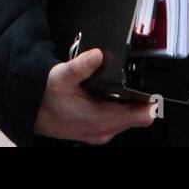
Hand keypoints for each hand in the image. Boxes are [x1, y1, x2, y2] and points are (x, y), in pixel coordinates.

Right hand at [33, 48, 156, 143]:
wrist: (33, 112)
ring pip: (130, 118)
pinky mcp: (98, 130)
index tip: (155, 86)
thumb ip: (80, 67)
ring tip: (129, 84)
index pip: (141, 116)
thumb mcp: (60, 77)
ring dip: (133, 103)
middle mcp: (104, 130)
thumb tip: (97, 55)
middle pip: (139, 116)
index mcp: (100, 120)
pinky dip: (123, 107)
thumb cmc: (46, 98)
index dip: (152, 101)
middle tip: (142, 77)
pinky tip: (116, 94)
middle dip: (143, 98)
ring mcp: (102, 132)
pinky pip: (120, 120)